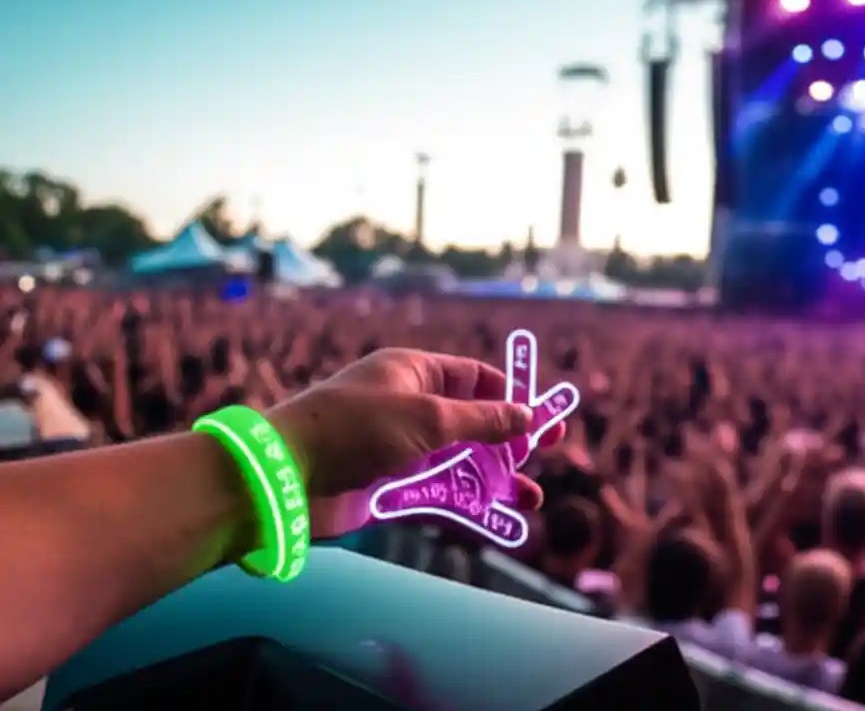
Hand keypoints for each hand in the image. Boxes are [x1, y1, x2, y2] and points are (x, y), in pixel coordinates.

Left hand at [266, 348, 560, 536]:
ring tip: (531, 498)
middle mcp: (409, 408)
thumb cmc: (354, 429)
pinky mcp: (389, 488)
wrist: (284, 476)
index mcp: (413, 373)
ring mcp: (400, 450)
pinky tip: (496, 518)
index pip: (473, 377)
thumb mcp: (428, 417)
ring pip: (461, 463)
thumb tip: (528, 414)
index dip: (512, 394)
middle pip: (474, 422)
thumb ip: (483, 420)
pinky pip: (439, 495)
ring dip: (496, 479)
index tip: (545, 415)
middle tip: (552, 452)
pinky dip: (468, 505)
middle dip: (512, 440)